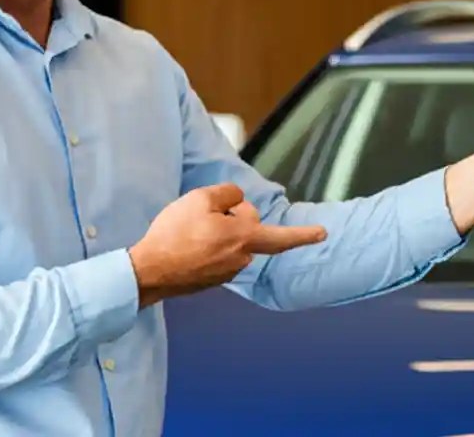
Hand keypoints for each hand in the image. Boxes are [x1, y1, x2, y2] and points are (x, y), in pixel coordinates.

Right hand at [127, 183, 326, 307]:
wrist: (150, 271)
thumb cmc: (175, 233)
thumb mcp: (199, 198)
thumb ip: (227, 193)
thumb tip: (236, 201)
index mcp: (244, 237)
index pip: (282, 235)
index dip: (304, 233)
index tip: (323, 234)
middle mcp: (242, 258)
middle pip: (246, 226)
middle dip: (231, 216)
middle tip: (201, 215)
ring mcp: (227, 272)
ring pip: (231, 240)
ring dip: (218, 232)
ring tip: (188, 232)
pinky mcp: (212, 280)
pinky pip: (217, 253)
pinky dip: (207, 246)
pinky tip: (186, 245)